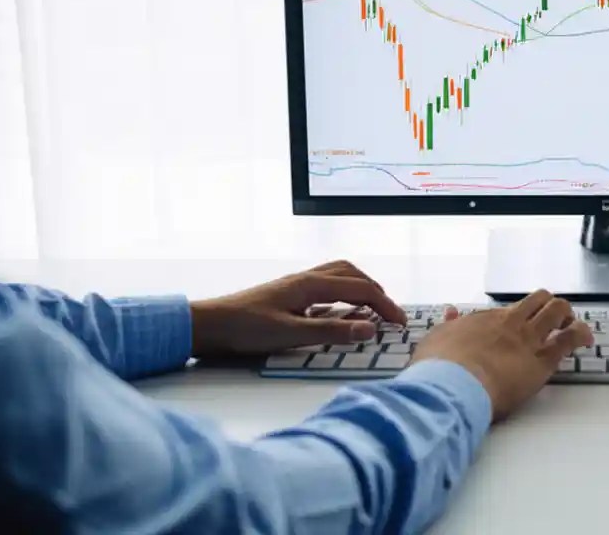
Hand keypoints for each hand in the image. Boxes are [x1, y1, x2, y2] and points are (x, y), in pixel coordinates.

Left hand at [189, 260, 406, 356]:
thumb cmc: (244, 329)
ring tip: (372, 307)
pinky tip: (340, 311)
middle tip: (391, 315)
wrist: (208, 324)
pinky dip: (343, 292)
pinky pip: (326, 284)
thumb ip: (331, 332)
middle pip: (353, 274)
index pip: (361, 289)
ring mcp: (296, 283)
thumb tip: (369, 328)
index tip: (400, 323)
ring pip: (339, 274)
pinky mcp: (288, 293)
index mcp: (311, 284)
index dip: (384, 305)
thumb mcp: (290, 334)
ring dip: (361, 287)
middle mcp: (306, 278)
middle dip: (377, 292)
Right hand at [413, 290, 592, 421]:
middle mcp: (510, 323)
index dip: (515, 316)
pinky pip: (570, 339)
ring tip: (569, 326)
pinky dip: (581, 335)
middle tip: (551, 320)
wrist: (452, 385)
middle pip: (538, 300)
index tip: (516, 325)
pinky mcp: (543, 359)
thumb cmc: (439, 368)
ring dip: (566, 315)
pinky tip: (585, 339)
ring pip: (557, 310)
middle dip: (547, 306)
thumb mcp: (436, 340)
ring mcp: (528, 338)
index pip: (508, 310)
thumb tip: (450, 313)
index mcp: (484, 320)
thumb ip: (447, 326)